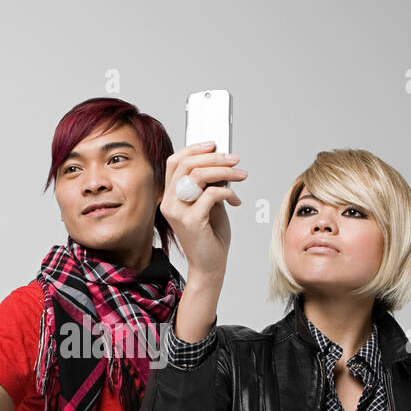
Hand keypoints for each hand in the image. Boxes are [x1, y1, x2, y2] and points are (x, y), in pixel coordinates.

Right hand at [159, 141, 245, 283]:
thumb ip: (210, 183)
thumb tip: (220, 161)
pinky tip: (235, 200)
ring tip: (241, 175)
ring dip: (224, 171)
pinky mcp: (190, 221)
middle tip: (235, 159)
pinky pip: (211, 194)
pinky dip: (227, 192)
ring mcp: (177, 212)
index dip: (194, 149)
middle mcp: (169, 202)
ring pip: (198, 176)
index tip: (215, 145)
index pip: (175, 162)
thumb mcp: (210, 203)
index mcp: (170, 195)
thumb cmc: (210, 235)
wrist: (210, 266)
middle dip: (215, 158)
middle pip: (187, 164)